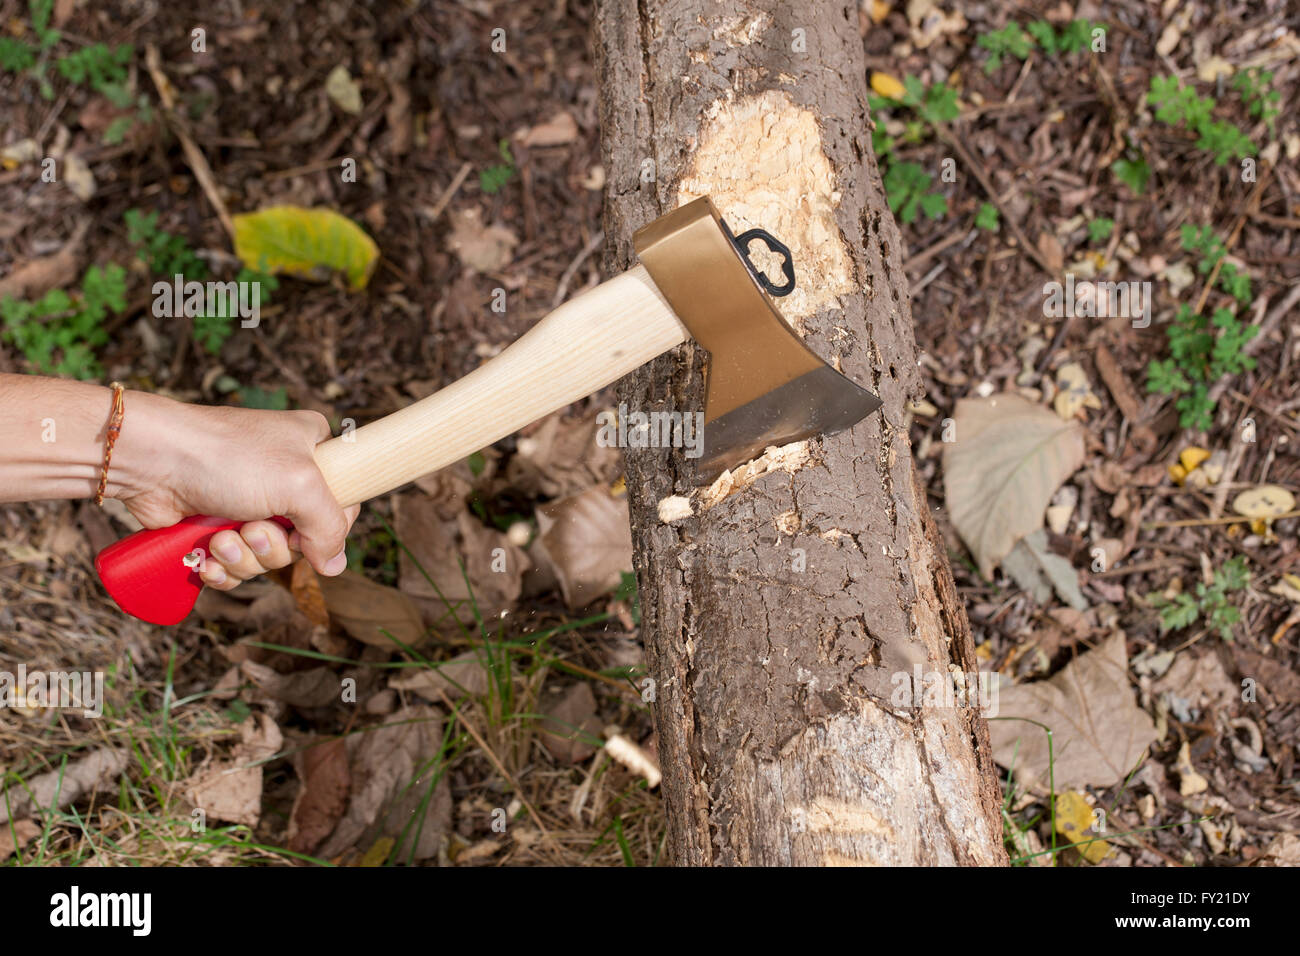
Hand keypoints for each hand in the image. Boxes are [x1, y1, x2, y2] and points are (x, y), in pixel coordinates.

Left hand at [111, 394, 359, 589]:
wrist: (151, 460)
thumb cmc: (226, 457)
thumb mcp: (300, 484)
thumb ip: (330, 527)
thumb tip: (334, 566)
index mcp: (312, 449)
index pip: (345, 503)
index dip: (328, 528)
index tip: (305, 528)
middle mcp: (284, 477)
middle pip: (304, 539)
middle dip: (274, 546)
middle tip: (252, 527)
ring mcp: (249, 503)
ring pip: (268, 557)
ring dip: (243, 558)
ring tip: (219, 538)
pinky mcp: (216, 526)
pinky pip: (235, 566)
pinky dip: (222, 569)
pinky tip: (206, 559)